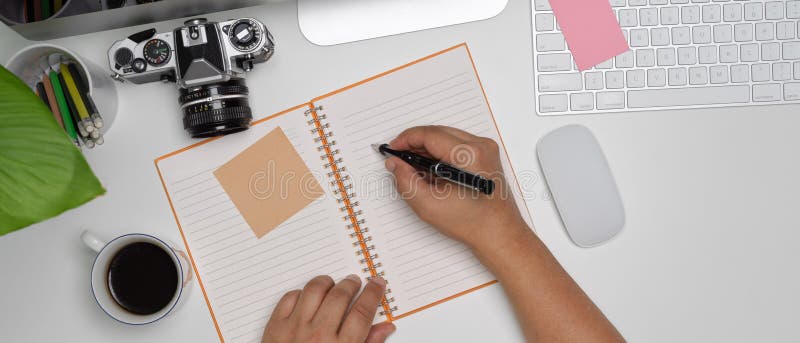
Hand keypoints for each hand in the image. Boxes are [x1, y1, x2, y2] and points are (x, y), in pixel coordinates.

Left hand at [261, 275, 395, 342]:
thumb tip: (385, 328)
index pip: (363, 312)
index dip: (373, 293)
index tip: (376, 284)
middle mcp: (318, 336)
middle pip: (340, 296)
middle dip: (352, 284)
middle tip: (355, 282)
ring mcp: (294, 329)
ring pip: (314, 290)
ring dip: (327, 283)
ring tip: (332, 285)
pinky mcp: (275, 328)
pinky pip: (289, 298)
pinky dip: (300, 293)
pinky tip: (308, 297)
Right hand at [385, 126, 527, 251]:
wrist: (499, 233)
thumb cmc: (472, 222)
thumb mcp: (428, 205)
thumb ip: (405, 180)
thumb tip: (395, 163)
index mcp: (469, 155)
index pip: (429, 135)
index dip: (406, 139)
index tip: (393, 148)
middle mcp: (481, 147)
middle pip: (438, 132)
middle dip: (415, 143)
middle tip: (399, 157)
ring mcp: (486, 149)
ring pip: (447, 137)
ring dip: (428, 148)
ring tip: (414, 166)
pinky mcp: (487, 155)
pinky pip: (457, 144)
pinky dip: (441, 153)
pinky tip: (431, 169)